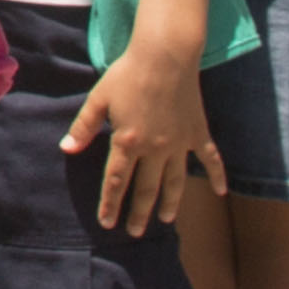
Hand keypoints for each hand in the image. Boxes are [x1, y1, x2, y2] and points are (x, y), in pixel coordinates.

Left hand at [66, 42, 222, 236]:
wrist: (164, 56)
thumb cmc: (127, 75)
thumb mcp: (98, 99)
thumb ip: (83, 127)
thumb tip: (67, 149)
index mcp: (127, 142)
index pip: (116, 181)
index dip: (110, 204)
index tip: (107, 223)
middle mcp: (155, 148)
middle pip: (146, 188)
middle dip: (139, 212)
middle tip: (134, 231)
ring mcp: (180, 143)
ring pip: (175, 181)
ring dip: (170, 203)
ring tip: (166, 220)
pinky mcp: (198, 132)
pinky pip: (210, 158)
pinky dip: (217, 176)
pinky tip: (221, 192)